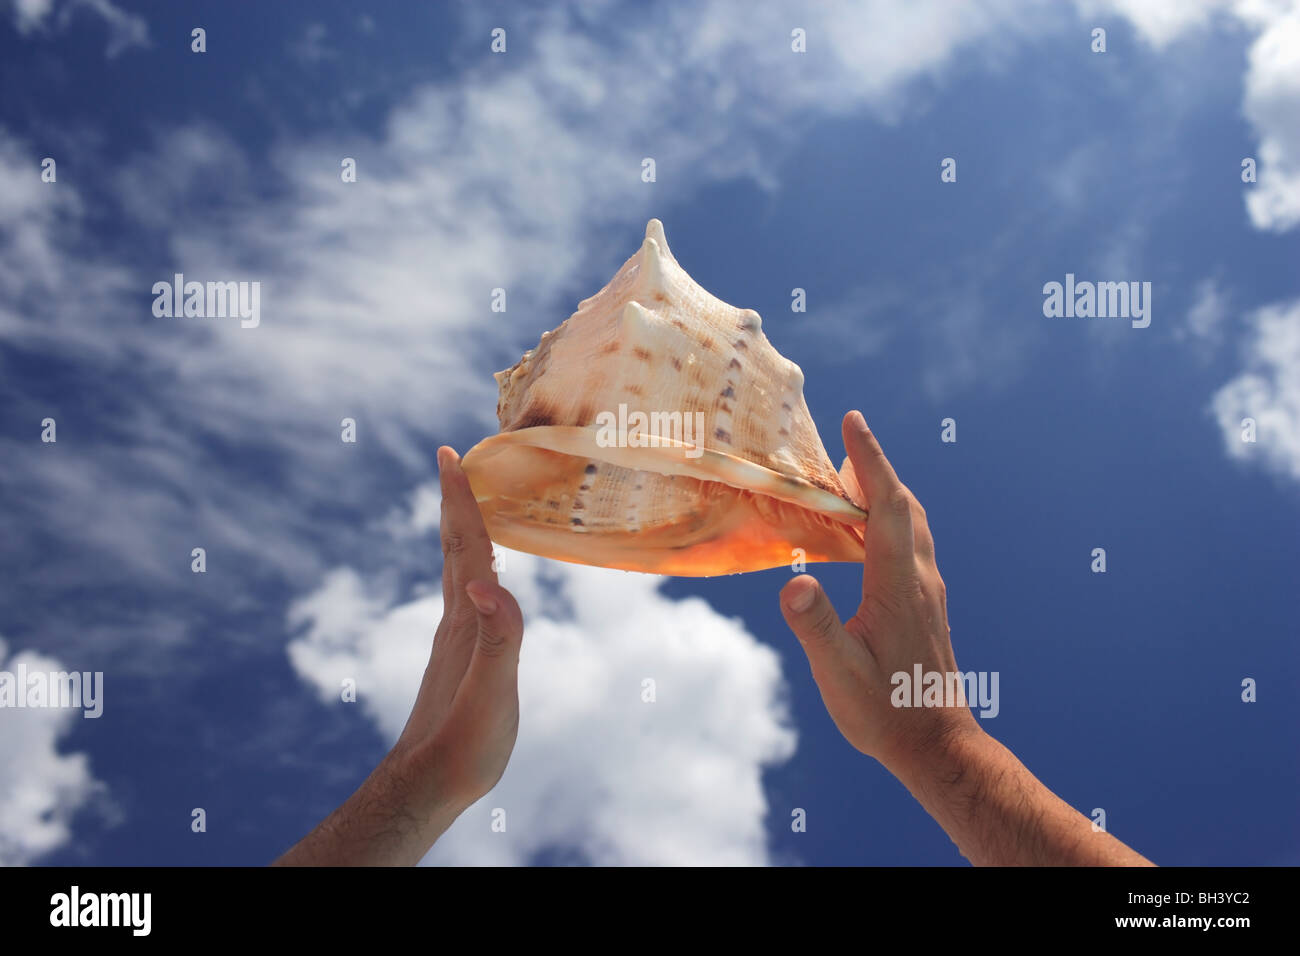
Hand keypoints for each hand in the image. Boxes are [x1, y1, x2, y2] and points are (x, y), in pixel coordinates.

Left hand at [274, 446, 522, 865]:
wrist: (427, 784)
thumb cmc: (464, 744)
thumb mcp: (492, 693)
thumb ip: (497, 637)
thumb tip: (487, 582)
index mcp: (467, 618)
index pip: (467, 545)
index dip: (461, 498)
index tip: (449, 452)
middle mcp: (457, 619)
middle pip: (455, 546)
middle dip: (454, 499)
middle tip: (451, 458)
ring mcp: (455, 636)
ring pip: (455, 567)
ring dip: (459, 528)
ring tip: (463, 501)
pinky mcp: (458, 656)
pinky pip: (464, 592)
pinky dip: (468, 565)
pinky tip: (474, 575)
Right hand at [781, 412, 1152, 864]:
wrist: (937, 745)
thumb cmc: (884, 711)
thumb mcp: (838, 673)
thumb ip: (816, 627)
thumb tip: (792, 583)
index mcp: (897, 585)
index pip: (884, 506)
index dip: (869, 459)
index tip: (853, 419)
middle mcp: (919, 579)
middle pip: (902, 505)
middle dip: (875, 467)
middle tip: (845, 439)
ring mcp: (927, 591)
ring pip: (910, 523)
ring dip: (883, 492)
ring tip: (849, 478)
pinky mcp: (926, 606)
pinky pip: (907, 544)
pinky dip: (886, 519)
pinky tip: (864, 535)